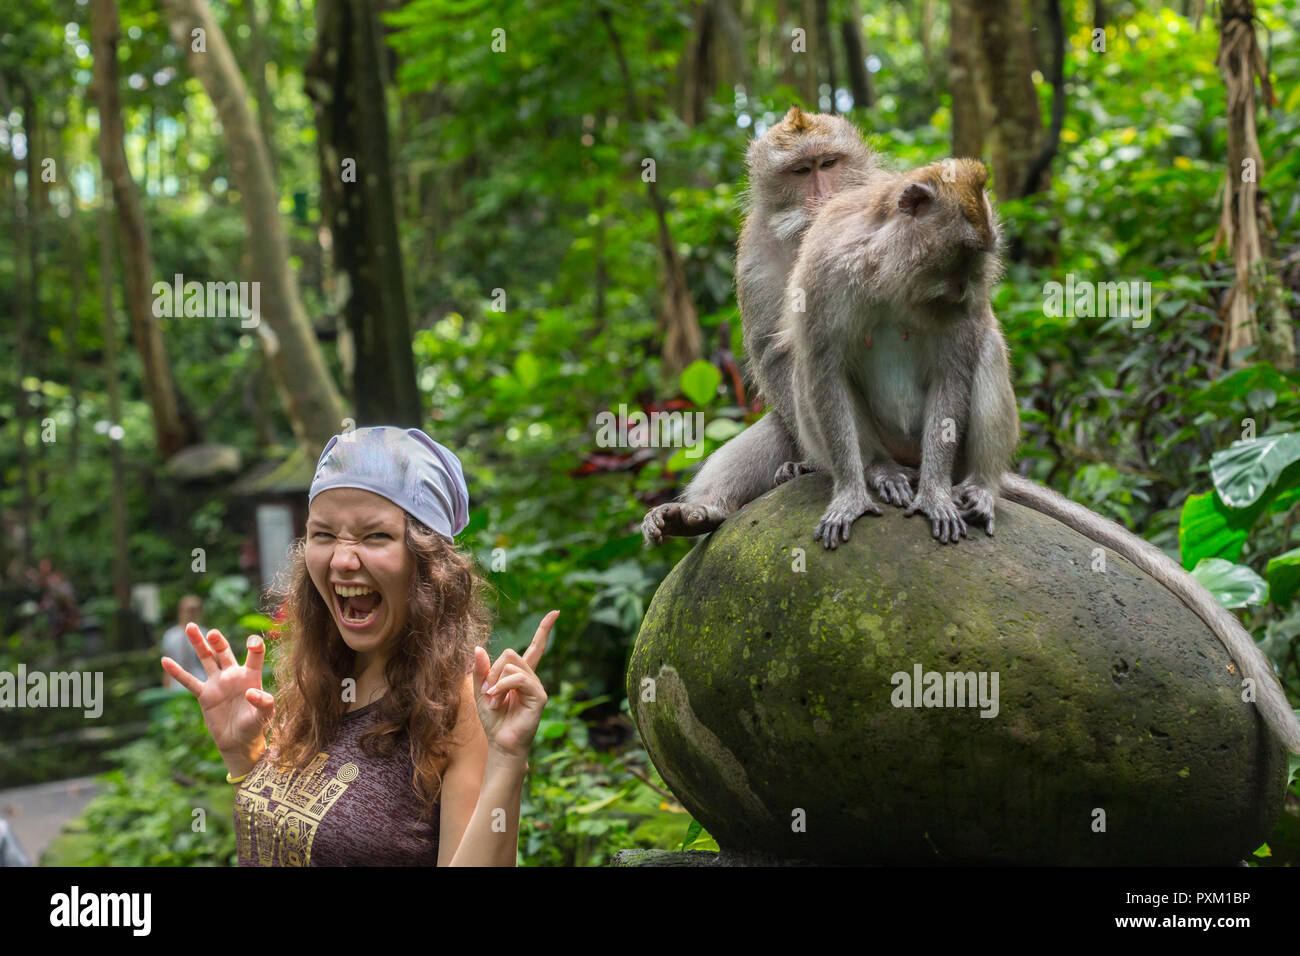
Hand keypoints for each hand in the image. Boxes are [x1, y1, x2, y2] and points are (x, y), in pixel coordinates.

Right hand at [160, 623, 273, 763]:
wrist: (239, 741)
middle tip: (212, 632)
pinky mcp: (205, 695)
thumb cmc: (255, 726)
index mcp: (251, 676)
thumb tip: (252, 692)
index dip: (255, 646)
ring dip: (199, 644)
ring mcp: (218, 683)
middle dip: (218, 641)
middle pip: (224, 652)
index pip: (255, 655)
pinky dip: (177, 672)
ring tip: (190, 626)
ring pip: (206, 659)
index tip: (253, 643)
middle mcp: (233, 675)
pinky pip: (189, 681)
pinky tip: (165, 660)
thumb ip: (264, 703)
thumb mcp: (264, 716)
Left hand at [473, 611, 556, 758]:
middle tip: (489, 693)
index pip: (536, 647)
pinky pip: (518, 678)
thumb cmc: (493, 720)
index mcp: (521, 674)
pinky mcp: (539, 696)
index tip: (556, 612)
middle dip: (492, 671)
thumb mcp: (480, 691)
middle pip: (510, 653)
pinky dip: (503, 687)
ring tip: (494, 701)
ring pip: (511, 665)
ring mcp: (537, 686)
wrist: (500, 744)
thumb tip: (479, 647)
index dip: (545, 629)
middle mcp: (532, 677)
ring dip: (495, 683)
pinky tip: (498, 700)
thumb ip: (480, 670)